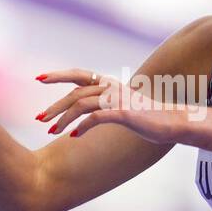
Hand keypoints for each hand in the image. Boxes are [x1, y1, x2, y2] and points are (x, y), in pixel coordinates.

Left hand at [35, 68, 182, 143]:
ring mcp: (117, 99)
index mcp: (109, 83)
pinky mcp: (123, 112)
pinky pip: (96, 117)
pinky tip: (73, 136)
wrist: (172, 121)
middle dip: (54, 105)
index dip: (58, 75)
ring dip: (63, 118)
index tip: (39, 78)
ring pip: (81, 104)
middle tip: (38, 118)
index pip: (79, 75)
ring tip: (51, 131)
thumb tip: (85, 109)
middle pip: (75, 92)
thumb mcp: (122, 106)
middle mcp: (111, 87)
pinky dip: (82, 126)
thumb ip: (104, 103)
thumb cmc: (147, 116)